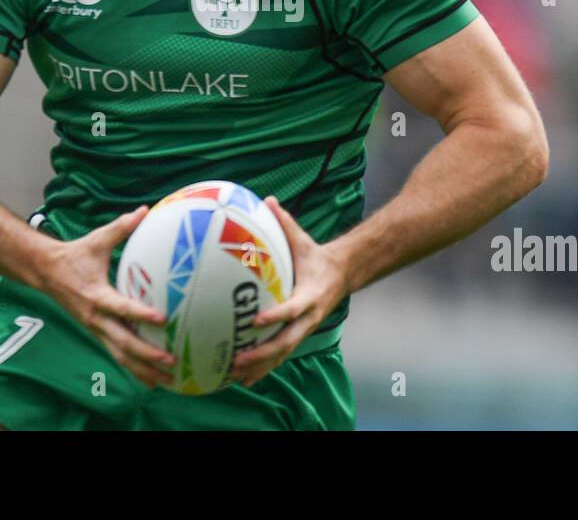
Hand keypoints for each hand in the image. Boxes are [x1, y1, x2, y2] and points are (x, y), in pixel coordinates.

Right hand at [38, 205, 175, 388]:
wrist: (45, 273)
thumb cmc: (75, 255)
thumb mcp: (97, 240)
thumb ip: (121, 227)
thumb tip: (145, 210)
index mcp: (96, 295)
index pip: (121, 307)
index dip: (141, 314)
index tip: (162, 319)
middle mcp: (95, 318)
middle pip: (122, 342)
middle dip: (146, 355)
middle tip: (171, 361)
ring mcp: (95, 329)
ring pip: (119, 355)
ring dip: (142, 370)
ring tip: (167, 382)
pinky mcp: (96, 333)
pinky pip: (116, 354)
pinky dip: (133, 368)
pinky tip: (151, 380)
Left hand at [229, 196, 349, 388]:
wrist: (342, 274)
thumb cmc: (315, 255)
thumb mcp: (303, 239)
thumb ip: (285, 221)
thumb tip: (267, 199)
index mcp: (310, 295)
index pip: (293, 309)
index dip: (277, 316)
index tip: (258, 320)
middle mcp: (308, 318)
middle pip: (286, 342)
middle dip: (263, 354)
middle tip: (238, 359)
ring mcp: (303, 330)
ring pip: (282, 354)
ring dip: (260, 367)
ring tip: (235, 376)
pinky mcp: (297, 336)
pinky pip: (279, 355)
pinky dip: (262, 368)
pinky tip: (241, 378)